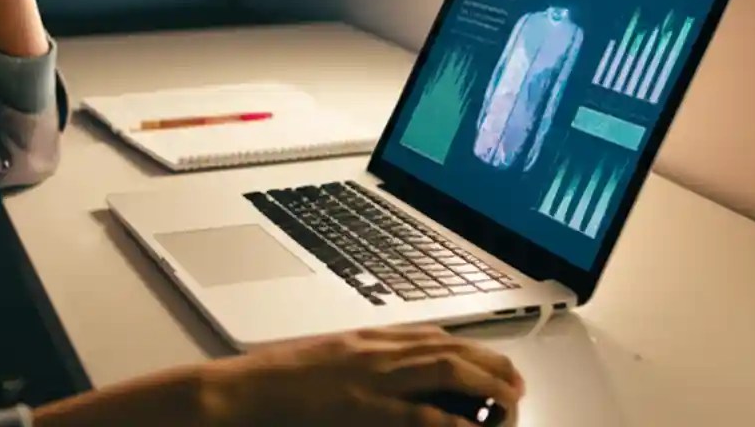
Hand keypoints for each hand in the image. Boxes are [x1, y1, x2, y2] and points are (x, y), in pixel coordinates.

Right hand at [202, 324, 524, 426]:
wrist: (237, 393)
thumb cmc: (271, 383)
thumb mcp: (323, 362)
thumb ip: (358, 363)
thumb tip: (387, 375)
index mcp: (365, 340)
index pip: (432, 336)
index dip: (471, 350)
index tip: (493, 364)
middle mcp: (375, 352)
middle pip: (449, 348)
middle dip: (491, 365)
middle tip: (516, 388)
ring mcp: (371, 378)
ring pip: (446, 371)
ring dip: (486, 386)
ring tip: (510, 404)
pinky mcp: (363, 408)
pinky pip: (421, 415)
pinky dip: (454, 423)